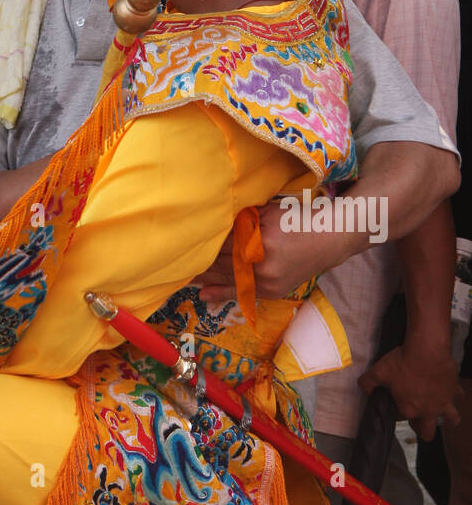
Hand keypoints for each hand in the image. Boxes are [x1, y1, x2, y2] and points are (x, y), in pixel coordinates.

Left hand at [195, 199, 355, 300]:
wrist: (329, 239)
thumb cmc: (295, 219)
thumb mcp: (267, 211)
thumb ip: (241, 219)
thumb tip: (210, 222)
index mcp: (258, 238)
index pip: (221, 241)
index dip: (201, 241)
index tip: (182, 238)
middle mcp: (262, 263)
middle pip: (221, 262)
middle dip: (199, 260)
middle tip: (174, 258)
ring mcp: (268, 281)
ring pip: (229, 279)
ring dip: (205, 277)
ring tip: (183, 274)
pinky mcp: (273, 292)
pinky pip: (242, 293)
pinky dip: (221, 293)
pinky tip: (203, 293)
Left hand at [359, 342, 460, 441]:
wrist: (427, 350)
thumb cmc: (403, 361)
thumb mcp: (378, 371)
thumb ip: (367, 383)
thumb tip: (364, 388)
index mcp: (408, 409)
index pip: (400, 417)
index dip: (395, 410)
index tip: (394, 401)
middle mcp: (428, 410)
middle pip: (427, 432)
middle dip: (422, 430)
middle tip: (418, 420)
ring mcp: (443, 401)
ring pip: (451, 420)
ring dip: (447, 419)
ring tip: (441, 414)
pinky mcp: (454, 390)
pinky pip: (458, 396)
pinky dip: (455, 394)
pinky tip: (451, 389)